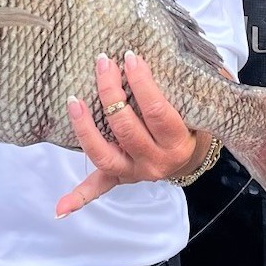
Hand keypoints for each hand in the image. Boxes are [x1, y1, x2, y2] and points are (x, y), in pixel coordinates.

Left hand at [55, 50, 202, 217]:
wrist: (193, 157)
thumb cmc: (196, 123)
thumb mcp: (205, 105)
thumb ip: (205, 84)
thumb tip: (205, 61)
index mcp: (177, 143)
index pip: (155, 111)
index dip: (141, 83)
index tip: (130, 57)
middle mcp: (155, 162)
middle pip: (125, 128)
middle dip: (111, 93)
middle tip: (103, 63)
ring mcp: (134, 173)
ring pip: (104, 155)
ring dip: (85, 129)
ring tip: (73, 101)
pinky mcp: (120, 178)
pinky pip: (99, 188)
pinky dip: (79, 197)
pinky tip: (59, 208)